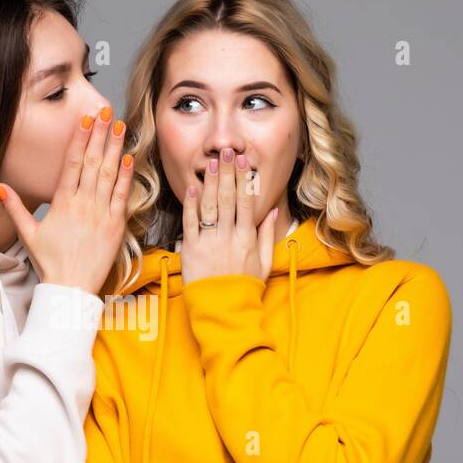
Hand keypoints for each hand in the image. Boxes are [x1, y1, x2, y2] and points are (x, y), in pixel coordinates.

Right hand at [0, 109, 131, 295]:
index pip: (72, 164)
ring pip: (109, 174)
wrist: (71, 289)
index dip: (80, 139)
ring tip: (121, 126)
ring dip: (116, 148)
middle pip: (92, 162)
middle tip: (106, 112)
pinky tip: (130, 157)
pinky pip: (123, 196)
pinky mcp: (115, 226)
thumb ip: (15, 207)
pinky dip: (127, 176)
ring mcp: (101, 214)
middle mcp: (82, 204)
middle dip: (100, 135)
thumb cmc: (51, 263)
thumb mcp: (28, 234)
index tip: (86, 120)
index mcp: (62, 203)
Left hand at [179, 146, 278, 285]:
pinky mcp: (191, 250)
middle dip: (227, 173)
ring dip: (209, 182)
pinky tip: (192, 187)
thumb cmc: (245, 287)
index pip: (245, 202)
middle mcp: (229, 236)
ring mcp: (209, 242)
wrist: (223, 309)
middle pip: (227, 198)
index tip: (243, 161)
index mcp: (247, 238)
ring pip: (209, 206)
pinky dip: (191, 204)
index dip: (243, 179)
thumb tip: (272, 210)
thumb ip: (268, 235)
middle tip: (226, 152)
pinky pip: (190, 223)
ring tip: (210, 162)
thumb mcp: (264, 263)